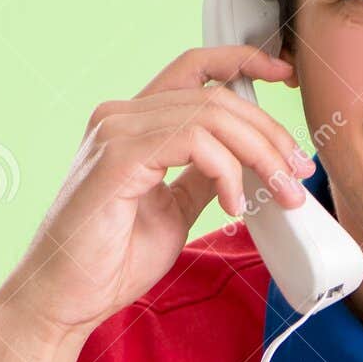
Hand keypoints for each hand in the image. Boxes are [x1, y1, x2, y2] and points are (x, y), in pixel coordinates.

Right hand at [0, 45, 313, 361]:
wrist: (64, 300)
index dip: (244, 61)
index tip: (285, 77)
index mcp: (134, 123)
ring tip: (280, 194)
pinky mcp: (116, 158)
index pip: (195, 69)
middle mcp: (121, 116)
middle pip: (216, 95)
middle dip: (270, 132)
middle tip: (298, 173)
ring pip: (211, 114)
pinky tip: (233, 205)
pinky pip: (192, 141)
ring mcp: (115, 132)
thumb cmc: (110, 261)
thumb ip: (201, 177)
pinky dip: (226, 170)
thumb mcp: (174, 211)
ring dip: (260, 154)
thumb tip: (243, 160)